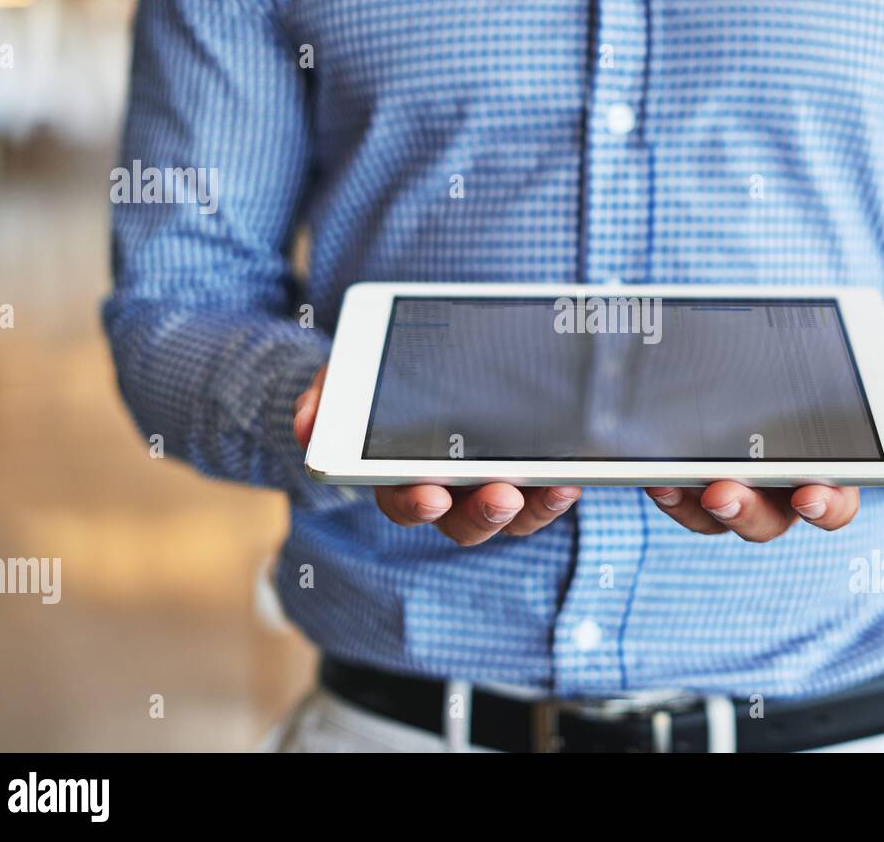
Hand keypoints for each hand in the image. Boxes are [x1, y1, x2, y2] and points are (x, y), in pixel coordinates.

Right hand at [292, 366, 581, 545]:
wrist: (420, 361)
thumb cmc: (379, 377)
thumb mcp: (349, 372)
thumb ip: (328, 389)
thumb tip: (307, 421)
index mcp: (403, 475)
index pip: (407, 501)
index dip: (417, 504)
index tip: (432, 496)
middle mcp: (449, 491)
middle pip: (466, 521)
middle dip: (484, 512)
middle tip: (500, 495)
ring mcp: (492, 482)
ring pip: (513, 513)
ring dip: (533, 507)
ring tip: (555, 487)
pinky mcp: (531, 468)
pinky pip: (547, 488)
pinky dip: (561, 486)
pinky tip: (576, 473)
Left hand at [644, 394, 883, 542]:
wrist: (813, 376)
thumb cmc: (853, 394)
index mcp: (831, 481)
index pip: (832, 504)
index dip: (823, 503)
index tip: (809, 492)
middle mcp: (783, 495)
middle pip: (765, 520)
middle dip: (746, 510)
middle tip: (725, 492)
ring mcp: (740, 489)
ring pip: (717, 513)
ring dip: (697, 504)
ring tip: (676, 481)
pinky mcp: (699, 478)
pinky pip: (682, 494)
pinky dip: (669, 487)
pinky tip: (653, 470)